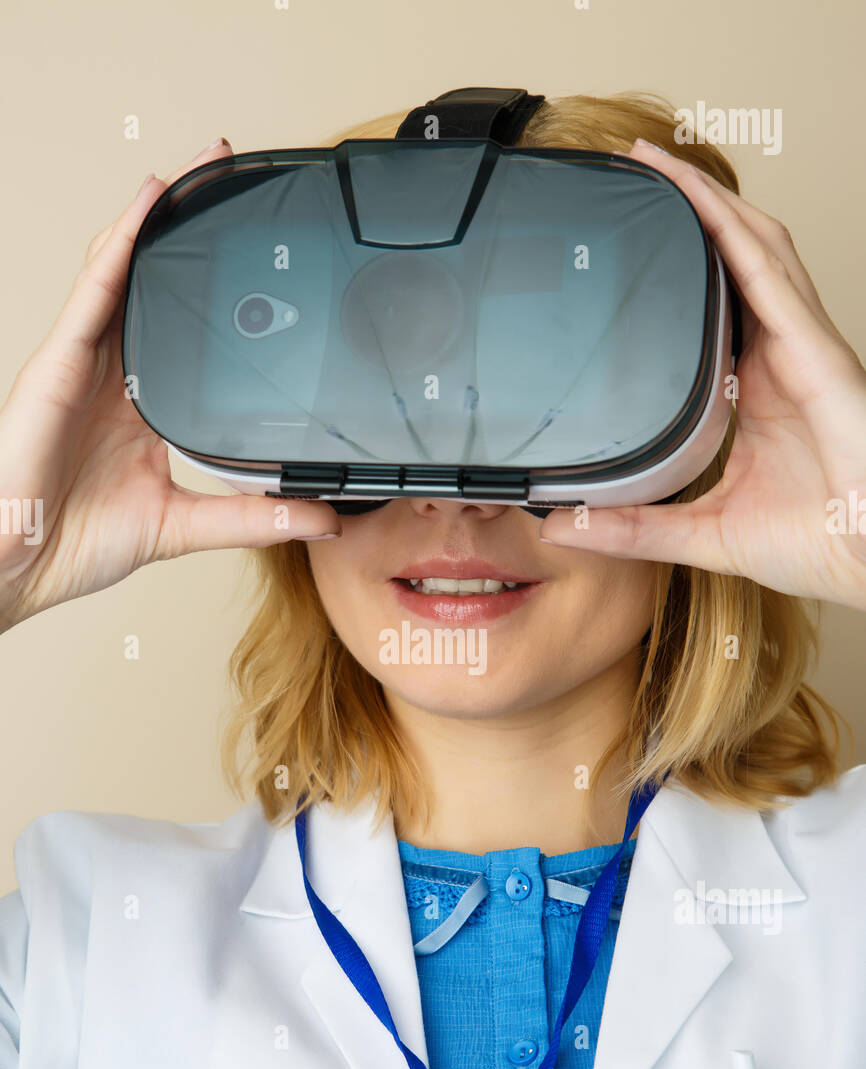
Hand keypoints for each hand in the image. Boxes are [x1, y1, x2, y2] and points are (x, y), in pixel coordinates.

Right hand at [0, 139, 340, 634]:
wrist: (20, 564)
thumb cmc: (77, 541)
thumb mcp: (185, 525)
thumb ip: (254, 518)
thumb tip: (319, 518)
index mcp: (140, 404)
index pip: (180, 327)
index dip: (210, 287)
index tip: (254, 257)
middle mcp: (112, 374)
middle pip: (150, 283)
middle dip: (184, 229)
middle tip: (228, 178)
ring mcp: (83, 362)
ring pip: (122, 270)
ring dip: (158, 218)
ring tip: (199, 170)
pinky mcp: (60, 361)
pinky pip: (94, 290)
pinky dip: (121, 243)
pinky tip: (148, 203)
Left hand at [539, 137, 865, 611]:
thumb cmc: (814, 541)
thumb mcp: (700, 532)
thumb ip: (633, 528)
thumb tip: (565, 528)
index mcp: (754, 390)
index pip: (710, 307)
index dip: (677, 266)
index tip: (627, 245)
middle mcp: (776, 356)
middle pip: (732, 259)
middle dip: (690, 210)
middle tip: (634, 174)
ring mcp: (799, 345)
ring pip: (752, 247)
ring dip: (706, 200)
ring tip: (656, 162)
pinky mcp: (813, 347)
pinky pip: (767, 274)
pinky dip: (730, 231)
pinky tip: (696, 199)